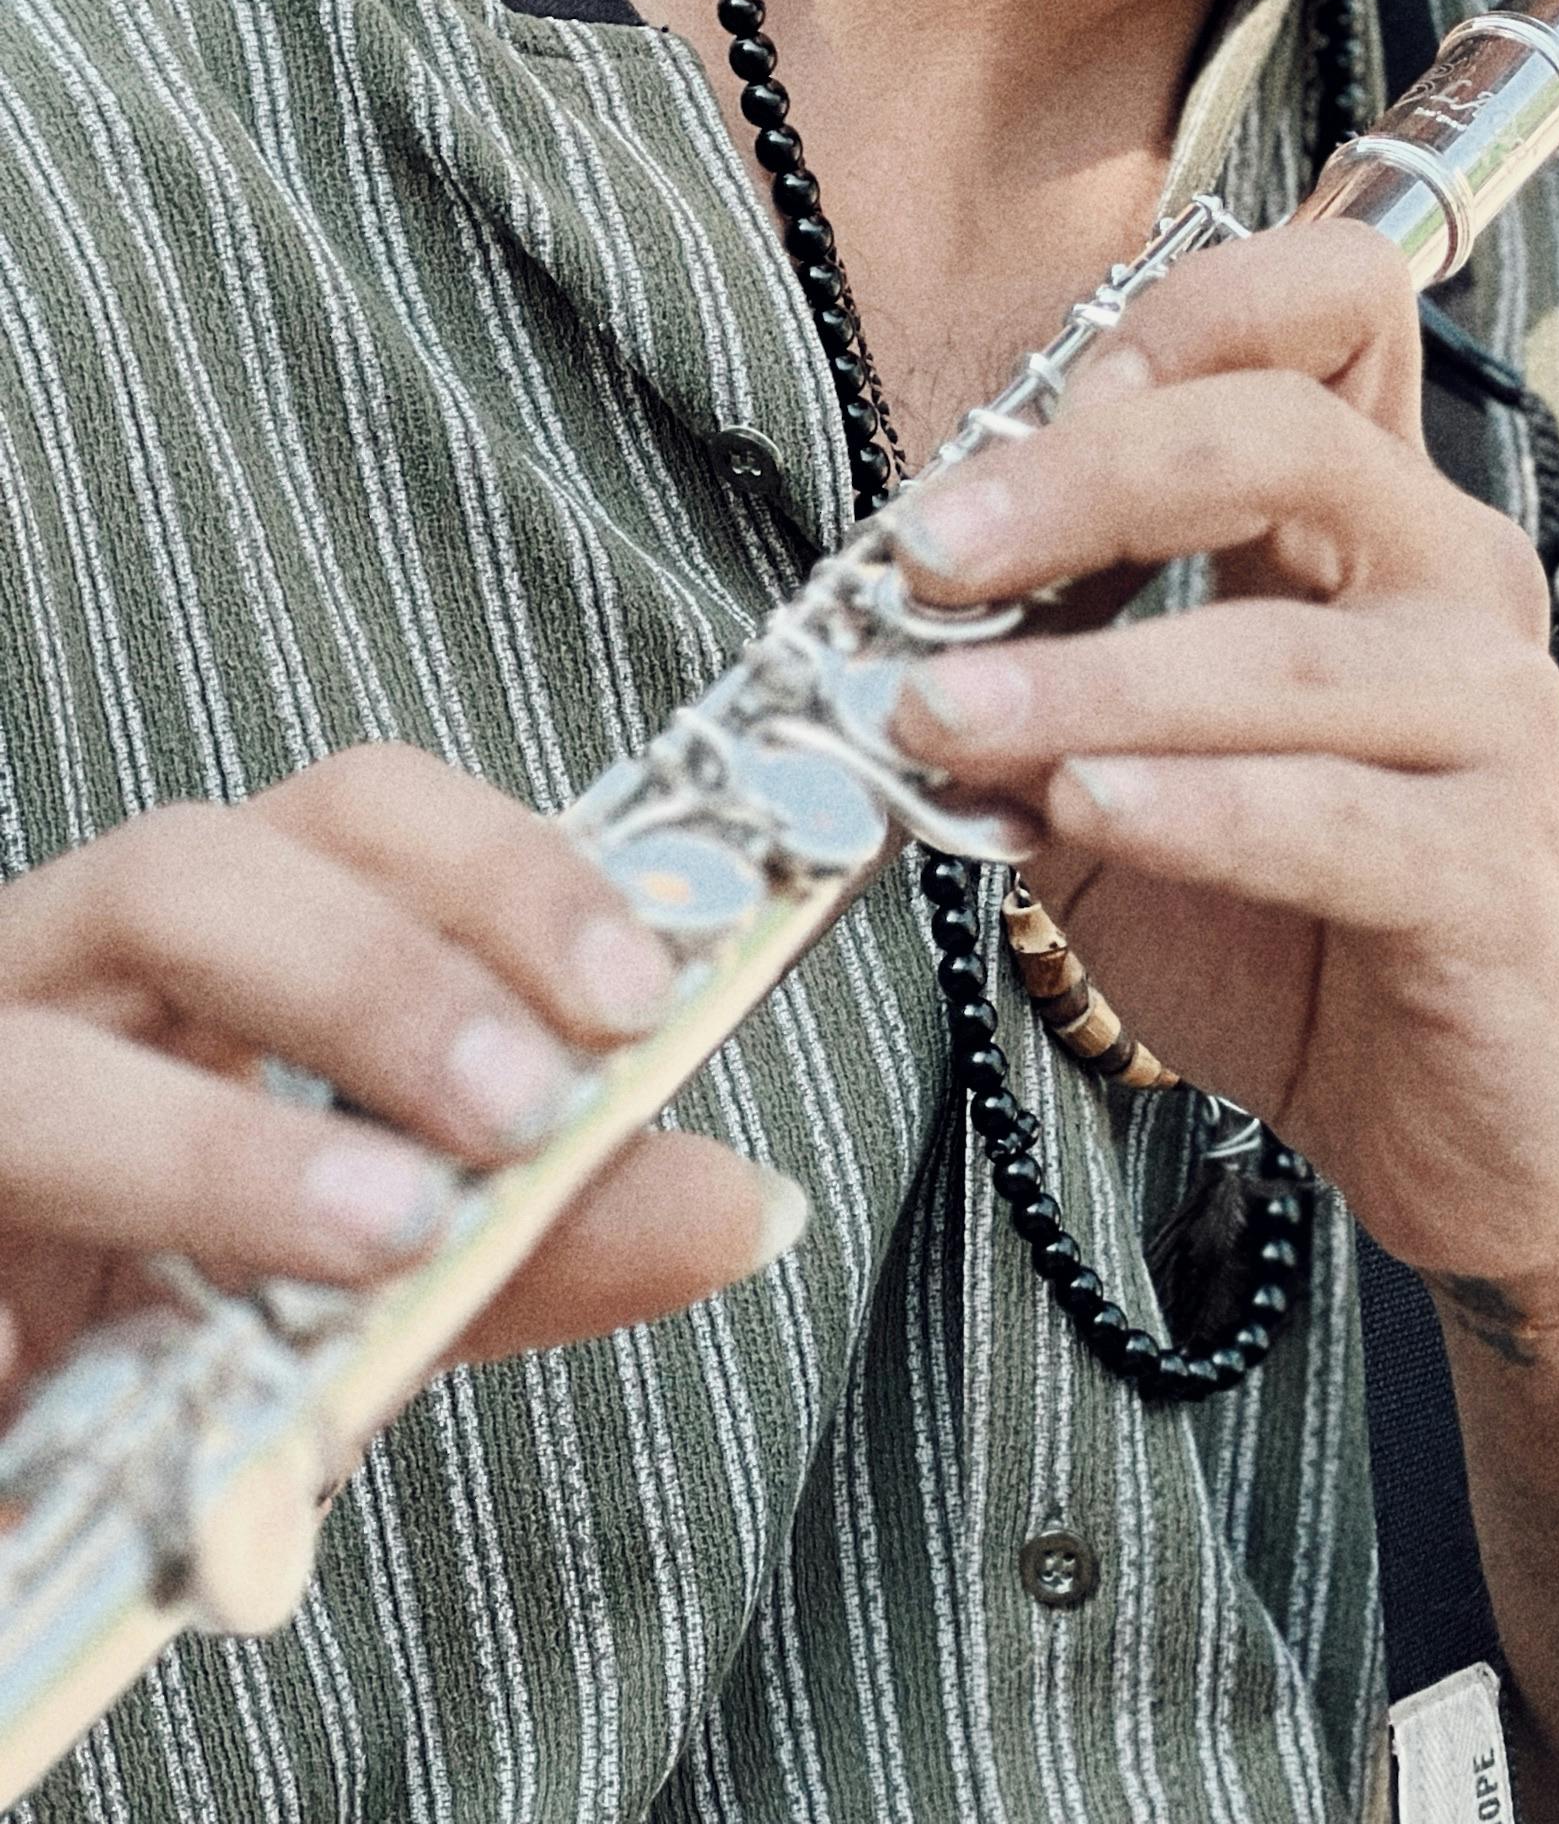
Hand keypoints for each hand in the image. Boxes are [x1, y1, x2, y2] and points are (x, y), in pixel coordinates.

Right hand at [0, 745, 799, 1417]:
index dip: (500, 868)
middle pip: (188, 872)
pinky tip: (40, 1379)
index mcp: (193, 953)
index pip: (348, 815)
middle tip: (524, 1106)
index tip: (642, 989)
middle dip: (375, 975)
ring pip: (28, 1067)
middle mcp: (49, 985)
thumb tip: (746, 1202)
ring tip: (375, 1243)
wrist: (1, 1482)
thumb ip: (536, 1235)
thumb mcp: (363, 1277)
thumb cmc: (146, 1337)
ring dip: (217, 1149)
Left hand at [886, 224, 1558, 1336]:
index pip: (1331, 306)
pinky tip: (1083, 807)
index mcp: (1376, 519)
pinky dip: (1194, 805)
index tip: (1026, 398)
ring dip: (1088, 678)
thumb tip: (888, 642)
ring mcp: (1490, 718)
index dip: (1186, 314)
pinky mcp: (1493, 869)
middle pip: (1284, 435)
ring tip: (940, 716)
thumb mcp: (1140, 787)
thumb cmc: (1312, 935)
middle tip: (925, 552)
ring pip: (1281, 650)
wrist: (1484, 1136)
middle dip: (1080, 478)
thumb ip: (1047, 698)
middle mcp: (1452, 579)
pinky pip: (1330, 814)